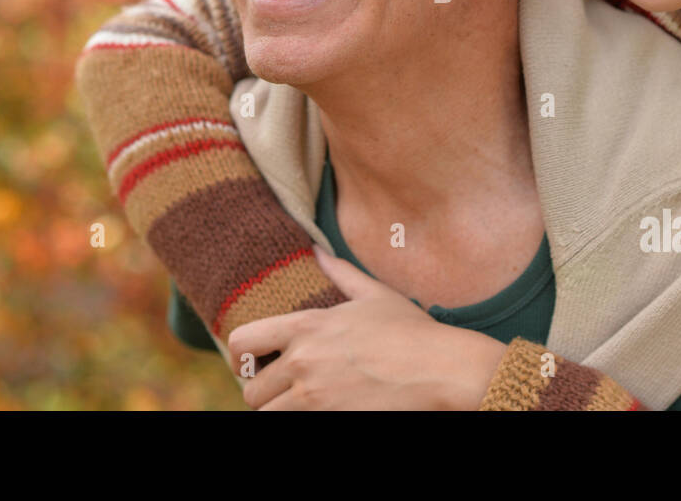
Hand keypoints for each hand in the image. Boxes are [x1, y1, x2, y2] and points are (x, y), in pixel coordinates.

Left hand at [226, 245, 507, 409]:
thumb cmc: (411, 331)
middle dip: (265, 393)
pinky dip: (302, 422)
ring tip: (301, 404)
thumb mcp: (374, 294)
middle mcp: (302, 364)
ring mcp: (314, 399)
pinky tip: (322, 411)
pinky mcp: (330, 422)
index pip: (241, 342)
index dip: (240, 355)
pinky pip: (295, 430)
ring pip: (267, 416)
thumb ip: (340, 272)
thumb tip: (317, 251)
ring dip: (280, 411)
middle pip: (251, 392)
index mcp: (306, 327)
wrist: (441, 371)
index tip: (252, 362)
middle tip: (284, 391)